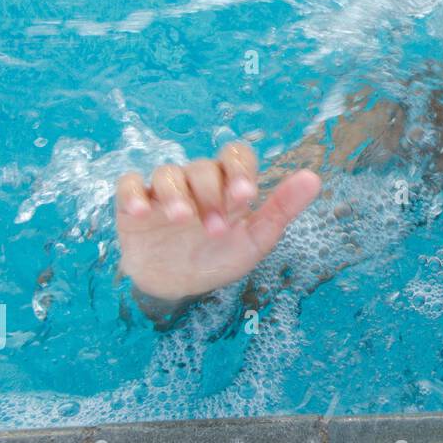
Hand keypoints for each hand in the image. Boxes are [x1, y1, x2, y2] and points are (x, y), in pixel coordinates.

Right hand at [115, 141, 321, 303]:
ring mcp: (164, 190)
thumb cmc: (220, 257)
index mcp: (229, 184)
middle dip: (212, 197)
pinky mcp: (134, 204)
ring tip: (183, 220)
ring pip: (168, 173)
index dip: (240, 169)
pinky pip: (129, 185)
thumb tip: (313, 178)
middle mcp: (197, 181)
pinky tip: (143, 213)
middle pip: (203, 168)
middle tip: (216, 230)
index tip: (246, 196)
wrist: (178, 286)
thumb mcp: (255, 239)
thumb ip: (282, 208)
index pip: (235, 156)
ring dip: (177, 194)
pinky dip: (134, 195)